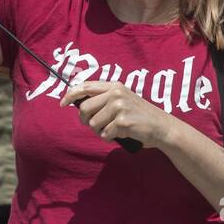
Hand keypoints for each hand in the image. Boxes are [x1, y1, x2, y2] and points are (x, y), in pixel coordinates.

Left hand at [60, 80, 176, 149]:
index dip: (71, 94)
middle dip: (86, 121)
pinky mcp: (122, 122)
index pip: (86, 86)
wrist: (161, 127)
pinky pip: (105, 134)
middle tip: (96, 126)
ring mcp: (119, 107)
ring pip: (93, 124)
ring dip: (101, 131)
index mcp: (115, 86)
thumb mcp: (123, 99)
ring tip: (114, 129)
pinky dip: (110, 138)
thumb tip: (79, 105)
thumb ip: (104, 98)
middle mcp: (116, 93)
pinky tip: (122, 134)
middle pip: (85, 108)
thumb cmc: (139, 116)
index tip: (62, 103)